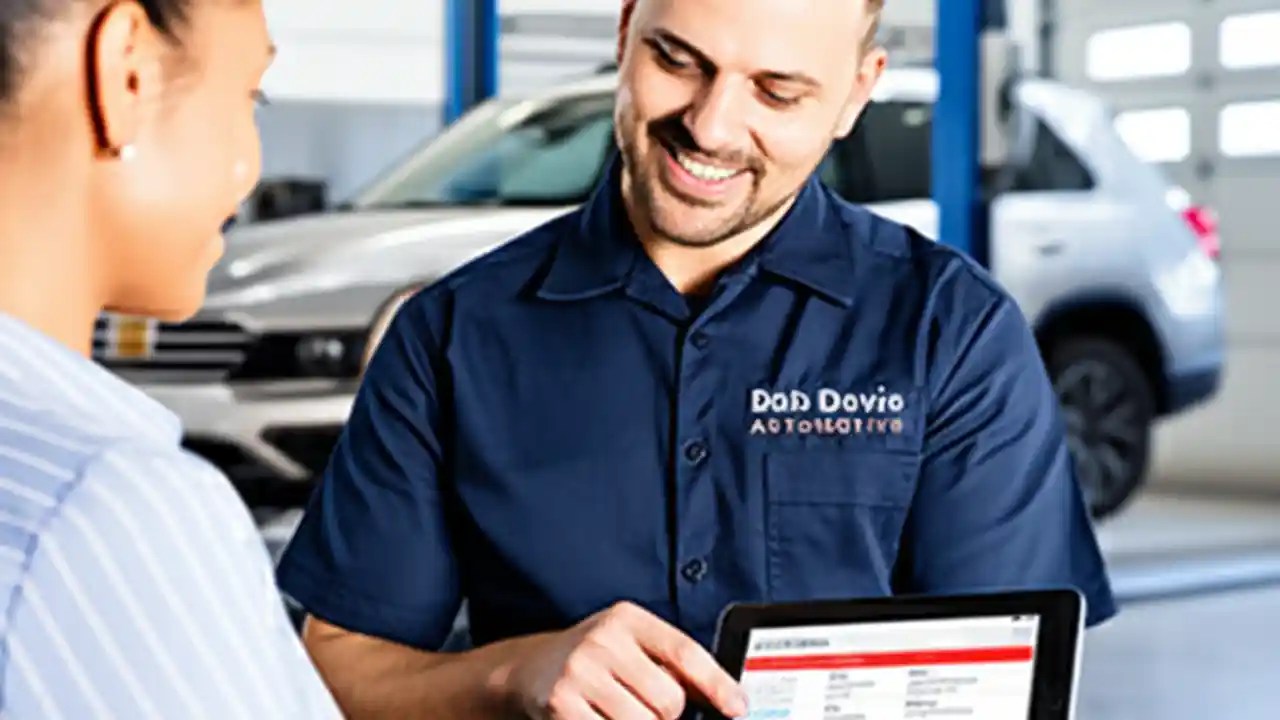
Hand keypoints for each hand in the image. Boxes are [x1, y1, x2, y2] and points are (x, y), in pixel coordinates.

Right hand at [506, 601, 747, 719]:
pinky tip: (600, 718)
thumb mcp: (631, 645)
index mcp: (627, 619)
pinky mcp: (561, 706)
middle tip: (644, 705)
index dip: (718, 685)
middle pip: (668, 701)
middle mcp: (603, 640)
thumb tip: (726, 699)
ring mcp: (579, 673)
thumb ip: (673, 664)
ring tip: (621, 712)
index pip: (685, 652)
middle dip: (666, 714)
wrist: (530, 670)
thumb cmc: (596, 659)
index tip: (739, 708)